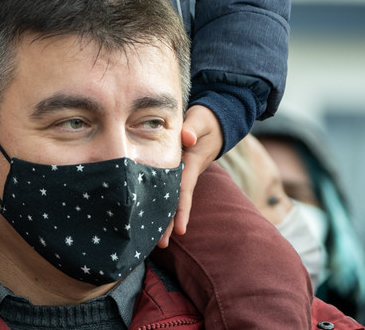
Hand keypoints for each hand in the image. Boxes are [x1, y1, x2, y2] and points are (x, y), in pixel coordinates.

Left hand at [159, 104, 222, 246]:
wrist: (215, 120)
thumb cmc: (205, 120)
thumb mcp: (200, 119)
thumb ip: (193, 127)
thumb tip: (187, 138)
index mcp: (191, 163)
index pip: (184, 190)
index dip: (181, 209)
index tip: (181, 231)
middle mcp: (187, 172)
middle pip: (177, 201)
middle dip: (170, 223)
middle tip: (159, 245)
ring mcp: (182, 173)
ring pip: (172, 199)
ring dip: (165, 218)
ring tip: (155, 241)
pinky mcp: (177, 170)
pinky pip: (168, 190)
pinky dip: (161, 204)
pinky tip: (149, 216)